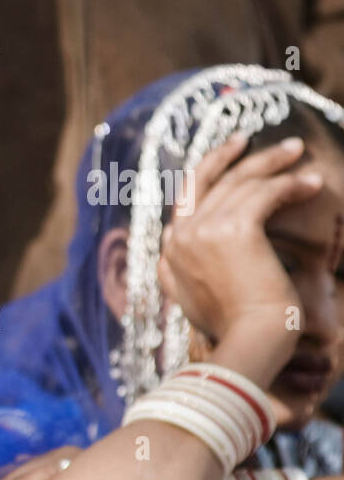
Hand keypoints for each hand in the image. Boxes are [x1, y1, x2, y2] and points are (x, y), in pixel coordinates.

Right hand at [158, 135, 318, 377]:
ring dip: (272, 163)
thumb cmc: (235, 328)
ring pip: (239, 181)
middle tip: (251, 140)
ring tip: (298, 153)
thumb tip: (184, 246)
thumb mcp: (197, 298)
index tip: (228, 160)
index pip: (183, 201)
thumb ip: (187, 270)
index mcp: (169, 255)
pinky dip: (290, 183)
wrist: (249, 340)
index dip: (205, 175)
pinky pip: (265, 193)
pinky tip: (310, 182)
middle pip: (207, 182)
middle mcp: (179, 238)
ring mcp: (202, 231)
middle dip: (230, 156)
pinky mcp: (234, 228)